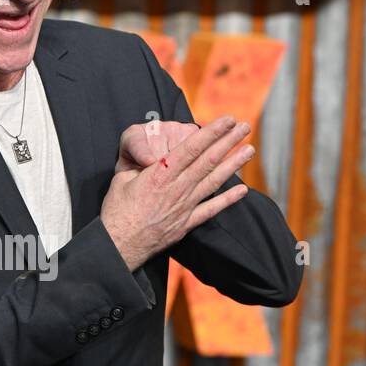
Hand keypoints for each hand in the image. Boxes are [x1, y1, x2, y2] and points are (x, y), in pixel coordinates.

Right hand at [100, 116, 253, 270]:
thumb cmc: (116, 212)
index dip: (211, 132)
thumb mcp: (121, 179)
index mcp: (159, 175)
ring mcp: (184, 207)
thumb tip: (149, 154)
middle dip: (227, 142)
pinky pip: (211, 209)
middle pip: (208, 161)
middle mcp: (177, 189)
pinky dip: (228, 200)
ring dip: (233, 165)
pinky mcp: (186, 224)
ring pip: (214, 181)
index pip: (191, 148)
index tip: (226, 120)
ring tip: (249, 150)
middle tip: (244, 127)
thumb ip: (139, 165)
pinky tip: (243, 190)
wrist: (119, 246)